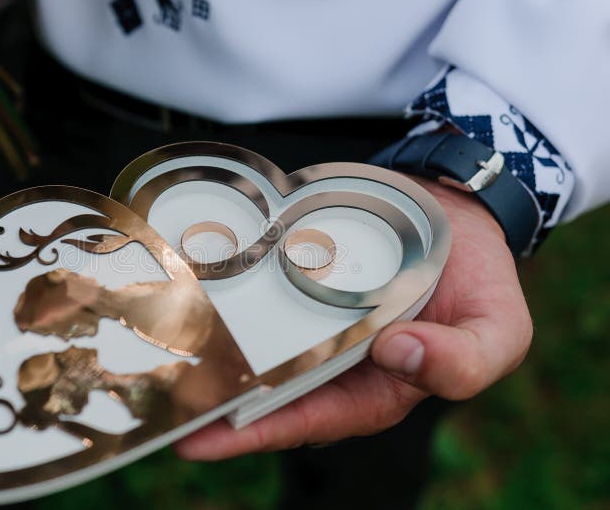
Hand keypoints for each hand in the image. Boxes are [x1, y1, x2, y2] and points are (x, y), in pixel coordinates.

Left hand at [174, 177, 532, 459]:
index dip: (255, 434)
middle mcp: (328, 356)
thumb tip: (397, 354)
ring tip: (148, 355)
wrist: (454, 205)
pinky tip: (178, 290)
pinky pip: (251, 288)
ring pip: (247, 339)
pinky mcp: (289, 272)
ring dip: (202, 349)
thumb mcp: (497, 330)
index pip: (308, 419)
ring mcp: (303, 312)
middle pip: (261, 386)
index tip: (200, 440)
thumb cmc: (478, 278)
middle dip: (208, 399)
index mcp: (372, 387)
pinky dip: (218, 293)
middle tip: (153, 402)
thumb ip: (463, 361)